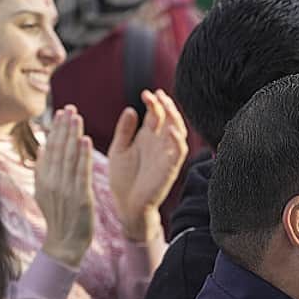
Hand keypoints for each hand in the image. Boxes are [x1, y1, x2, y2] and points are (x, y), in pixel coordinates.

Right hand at [36, 106, 94, 268]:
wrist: (64, 243)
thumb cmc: (58, 218)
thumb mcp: (43, 194)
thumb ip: (42, 171)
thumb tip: (41, 149)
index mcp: (44, 179)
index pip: (50, 148)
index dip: (55, 129)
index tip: (61, 113)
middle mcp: (52, 181)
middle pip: (59, 148)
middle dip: (64, 127)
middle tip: (70, 108)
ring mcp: (66, 189)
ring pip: (69, 157)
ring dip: (73, 135)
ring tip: (77, 118)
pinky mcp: (80, 197)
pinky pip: (82, 172)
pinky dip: (83, 155)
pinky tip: (86, 140)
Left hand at [108, 89, 188, 241]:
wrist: (126, 206)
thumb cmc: (122, 180)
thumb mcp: (118, 150)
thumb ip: (124, 130)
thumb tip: (131, 109)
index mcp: (147, 138)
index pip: (156, 114)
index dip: (153, 102)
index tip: (145, 93)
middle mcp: (159, 144)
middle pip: (169, 118)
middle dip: (166, 105)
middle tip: (158, 94)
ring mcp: (166, 155)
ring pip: (179, 131)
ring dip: (175, 117)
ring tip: (166, 106)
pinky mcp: (171, 168)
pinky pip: (179, 151)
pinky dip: (178, 140)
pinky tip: (170, 129)